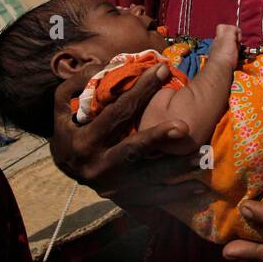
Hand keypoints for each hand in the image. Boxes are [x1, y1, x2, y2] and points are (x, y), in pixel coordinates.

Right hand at [48, 63, 212, 208]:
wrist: (65, 167)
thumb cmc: (68, 128)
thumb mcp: (62, 105)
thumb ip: (77, 83)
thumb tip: (102, 64)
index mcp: (85, 141)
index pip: (118, 112)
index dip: (140, 90)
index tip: (164, 69)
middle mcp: (98, 166)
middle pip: (132, 150)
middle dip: (157, 138)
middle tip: (183, 127)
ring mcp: (113, 185)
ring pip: (147, 178)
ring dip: (175, 169)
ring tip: (200, 158)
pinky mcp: (125, 198)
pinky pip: (154, 198)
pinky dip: (176, 194)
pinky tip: (198, 189)